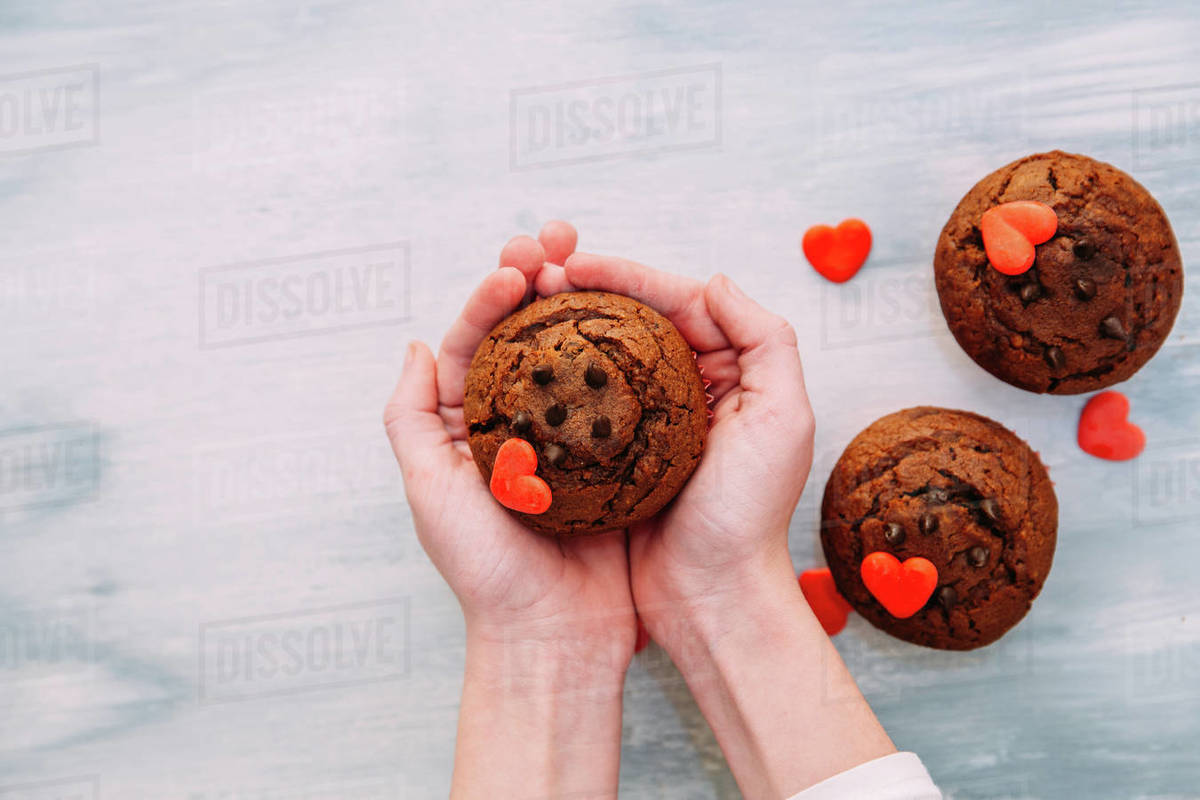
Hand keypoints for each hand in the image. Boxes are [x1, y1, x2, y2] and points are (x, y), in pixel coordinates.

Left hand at [383, 222, 632, 797]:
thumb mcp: (429, 488)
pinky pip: (616, 392)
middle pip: (526, 335)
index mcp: (469, 425)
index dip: (492, 297)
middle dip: (537, 280)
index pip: (477, 342)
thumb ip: (410, 416)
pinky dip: (623, 352)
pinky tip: (635, 320)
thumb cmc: (485, 569)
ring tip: (590, 261)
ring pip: (574, 354)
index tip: (518, 267)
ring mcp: (569, 435)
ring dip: (582, 303)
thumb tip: (417, 345)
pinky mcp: (612, 453)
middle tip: (556, 240)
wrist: (554, 633)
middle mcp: (518, 422)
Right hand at [548, 252, 815, 631]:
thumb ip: (766, 340)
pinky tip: (523, 362)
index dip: (625, 274)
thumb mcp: (782, 418)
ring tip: (520, 303)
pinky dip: (555, 377)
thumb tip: (715, 280)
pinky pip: (582, 402)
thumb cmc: (749, 515)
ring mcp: (646, 423)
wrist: (712, 596)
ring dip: (563, 325)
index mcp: (729, 373)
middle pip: (633, 321)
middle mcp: (687, 391)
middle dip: (585, 289)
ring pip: (602, 356)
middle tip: (535, 271)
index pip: (675, 303)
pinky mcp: (613, 456)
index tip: (573, 261)